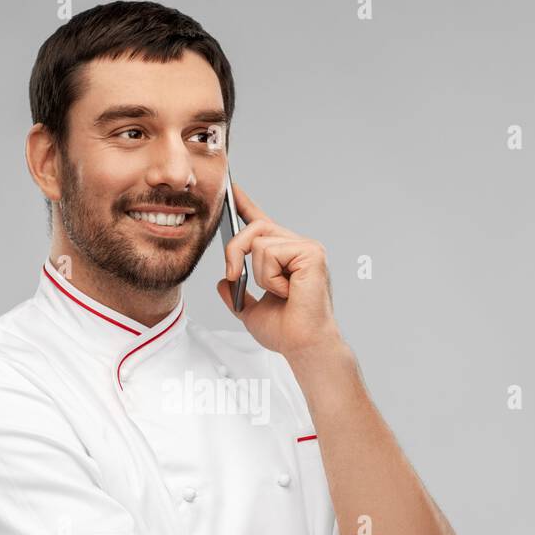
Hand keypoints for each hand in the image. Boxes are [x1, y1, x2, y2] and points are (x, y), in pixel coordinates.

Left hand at [215, 182, 344, 359]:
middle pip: (254, 228)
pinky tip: (288, 291)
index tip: (232, 188)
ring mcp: (306, 248)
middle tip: (235, 276)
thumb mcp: (250, 312)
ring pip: (259, 242)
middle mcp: (297, 248)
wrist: (302, 345)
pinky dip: (271, 277)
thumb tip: (222, 283)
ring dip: (259, 273)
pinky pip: (271, 252)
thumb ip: (236, 296)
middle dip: (235, 251)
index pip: (262, 224)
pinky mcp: (311, 253)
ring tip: (278, 292)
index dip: (246, 206)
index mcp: (285, 257)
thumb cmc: (287, 332)